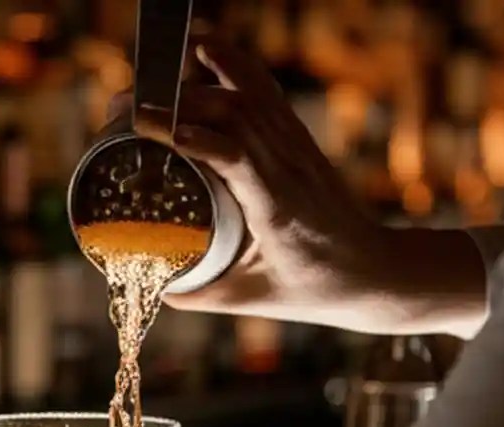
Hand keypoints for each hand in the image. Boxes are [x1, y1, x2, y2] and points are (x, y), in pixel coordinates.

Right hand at [107, 40, 460, 333]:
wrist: (378, 271)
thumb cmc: (318, 288)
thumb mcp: (257, 300)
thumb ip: (205, 295)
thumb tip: (157, 290)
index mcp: (277, 210)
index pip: (235, 158)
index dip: (193, 136)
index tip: (147, 127)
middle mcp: (288, 169)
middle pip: (233, 115)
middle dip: (175, 102)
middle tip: (125, 107)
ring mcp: (297, 150)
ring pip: (249, 96)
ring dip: (201, 75)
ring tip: (155, 68)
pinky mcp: (299, 141)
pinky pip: (266, 93)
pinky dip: (235, 66)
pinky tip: (207, 48)